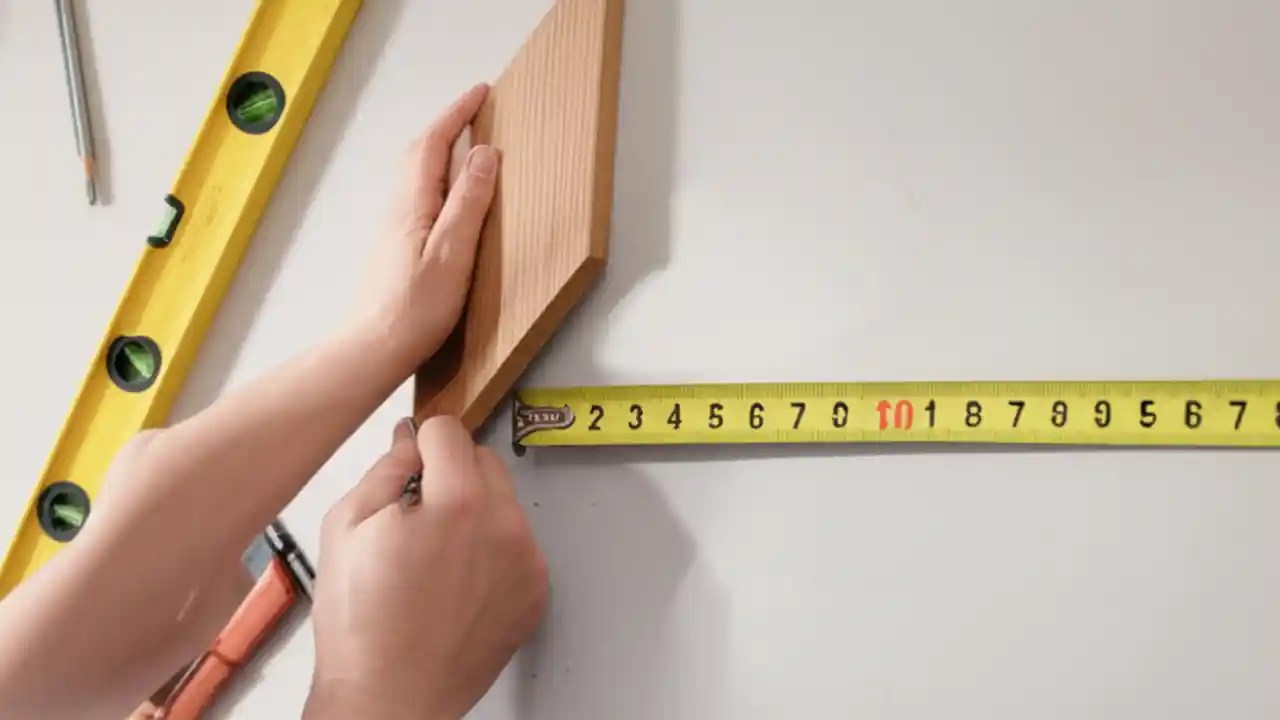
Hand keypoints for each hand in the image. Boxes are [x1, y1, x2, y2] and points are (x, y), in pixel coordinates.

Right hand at [305, 417, 547, 719]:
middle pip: (484, 461)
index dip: (422, 441)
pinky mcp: (535, 590)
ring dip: (475, 512)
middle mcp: (504, 525)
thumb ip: (386, 468)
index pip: (450, 431)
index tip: (410, 461)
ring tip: (435, 557)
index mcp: (456, 502)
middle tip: (416, 515)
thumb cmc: (360, 624)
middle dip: (451, 474)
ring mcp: (526, 560)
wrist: (389, 697)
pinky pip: (517, 544)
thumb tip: (410, 439)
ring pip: (504, 503)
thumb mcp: (346, 526)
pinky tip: (456, 582)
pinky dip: (492, 550)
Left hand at [356, 83, 498, 370]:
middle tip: (476, 110)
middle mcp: (399, 211)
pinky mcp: (398, 250)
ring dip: (442, 152)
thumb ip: (468, 203)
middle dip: (448, 126)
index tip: (481, 94)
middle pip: (421, 154)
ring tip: (469, 146)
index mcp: (412, 205)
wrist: (371, 351)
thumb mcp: (452, 254)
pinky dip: (439, 181)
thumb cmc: (413, 312)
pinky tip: (451, 198)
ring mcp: (395, 231)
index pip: (434, 143)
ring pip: (418, 176)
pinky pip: (420, 198)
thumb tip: (484, 155)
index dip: (457, 114)